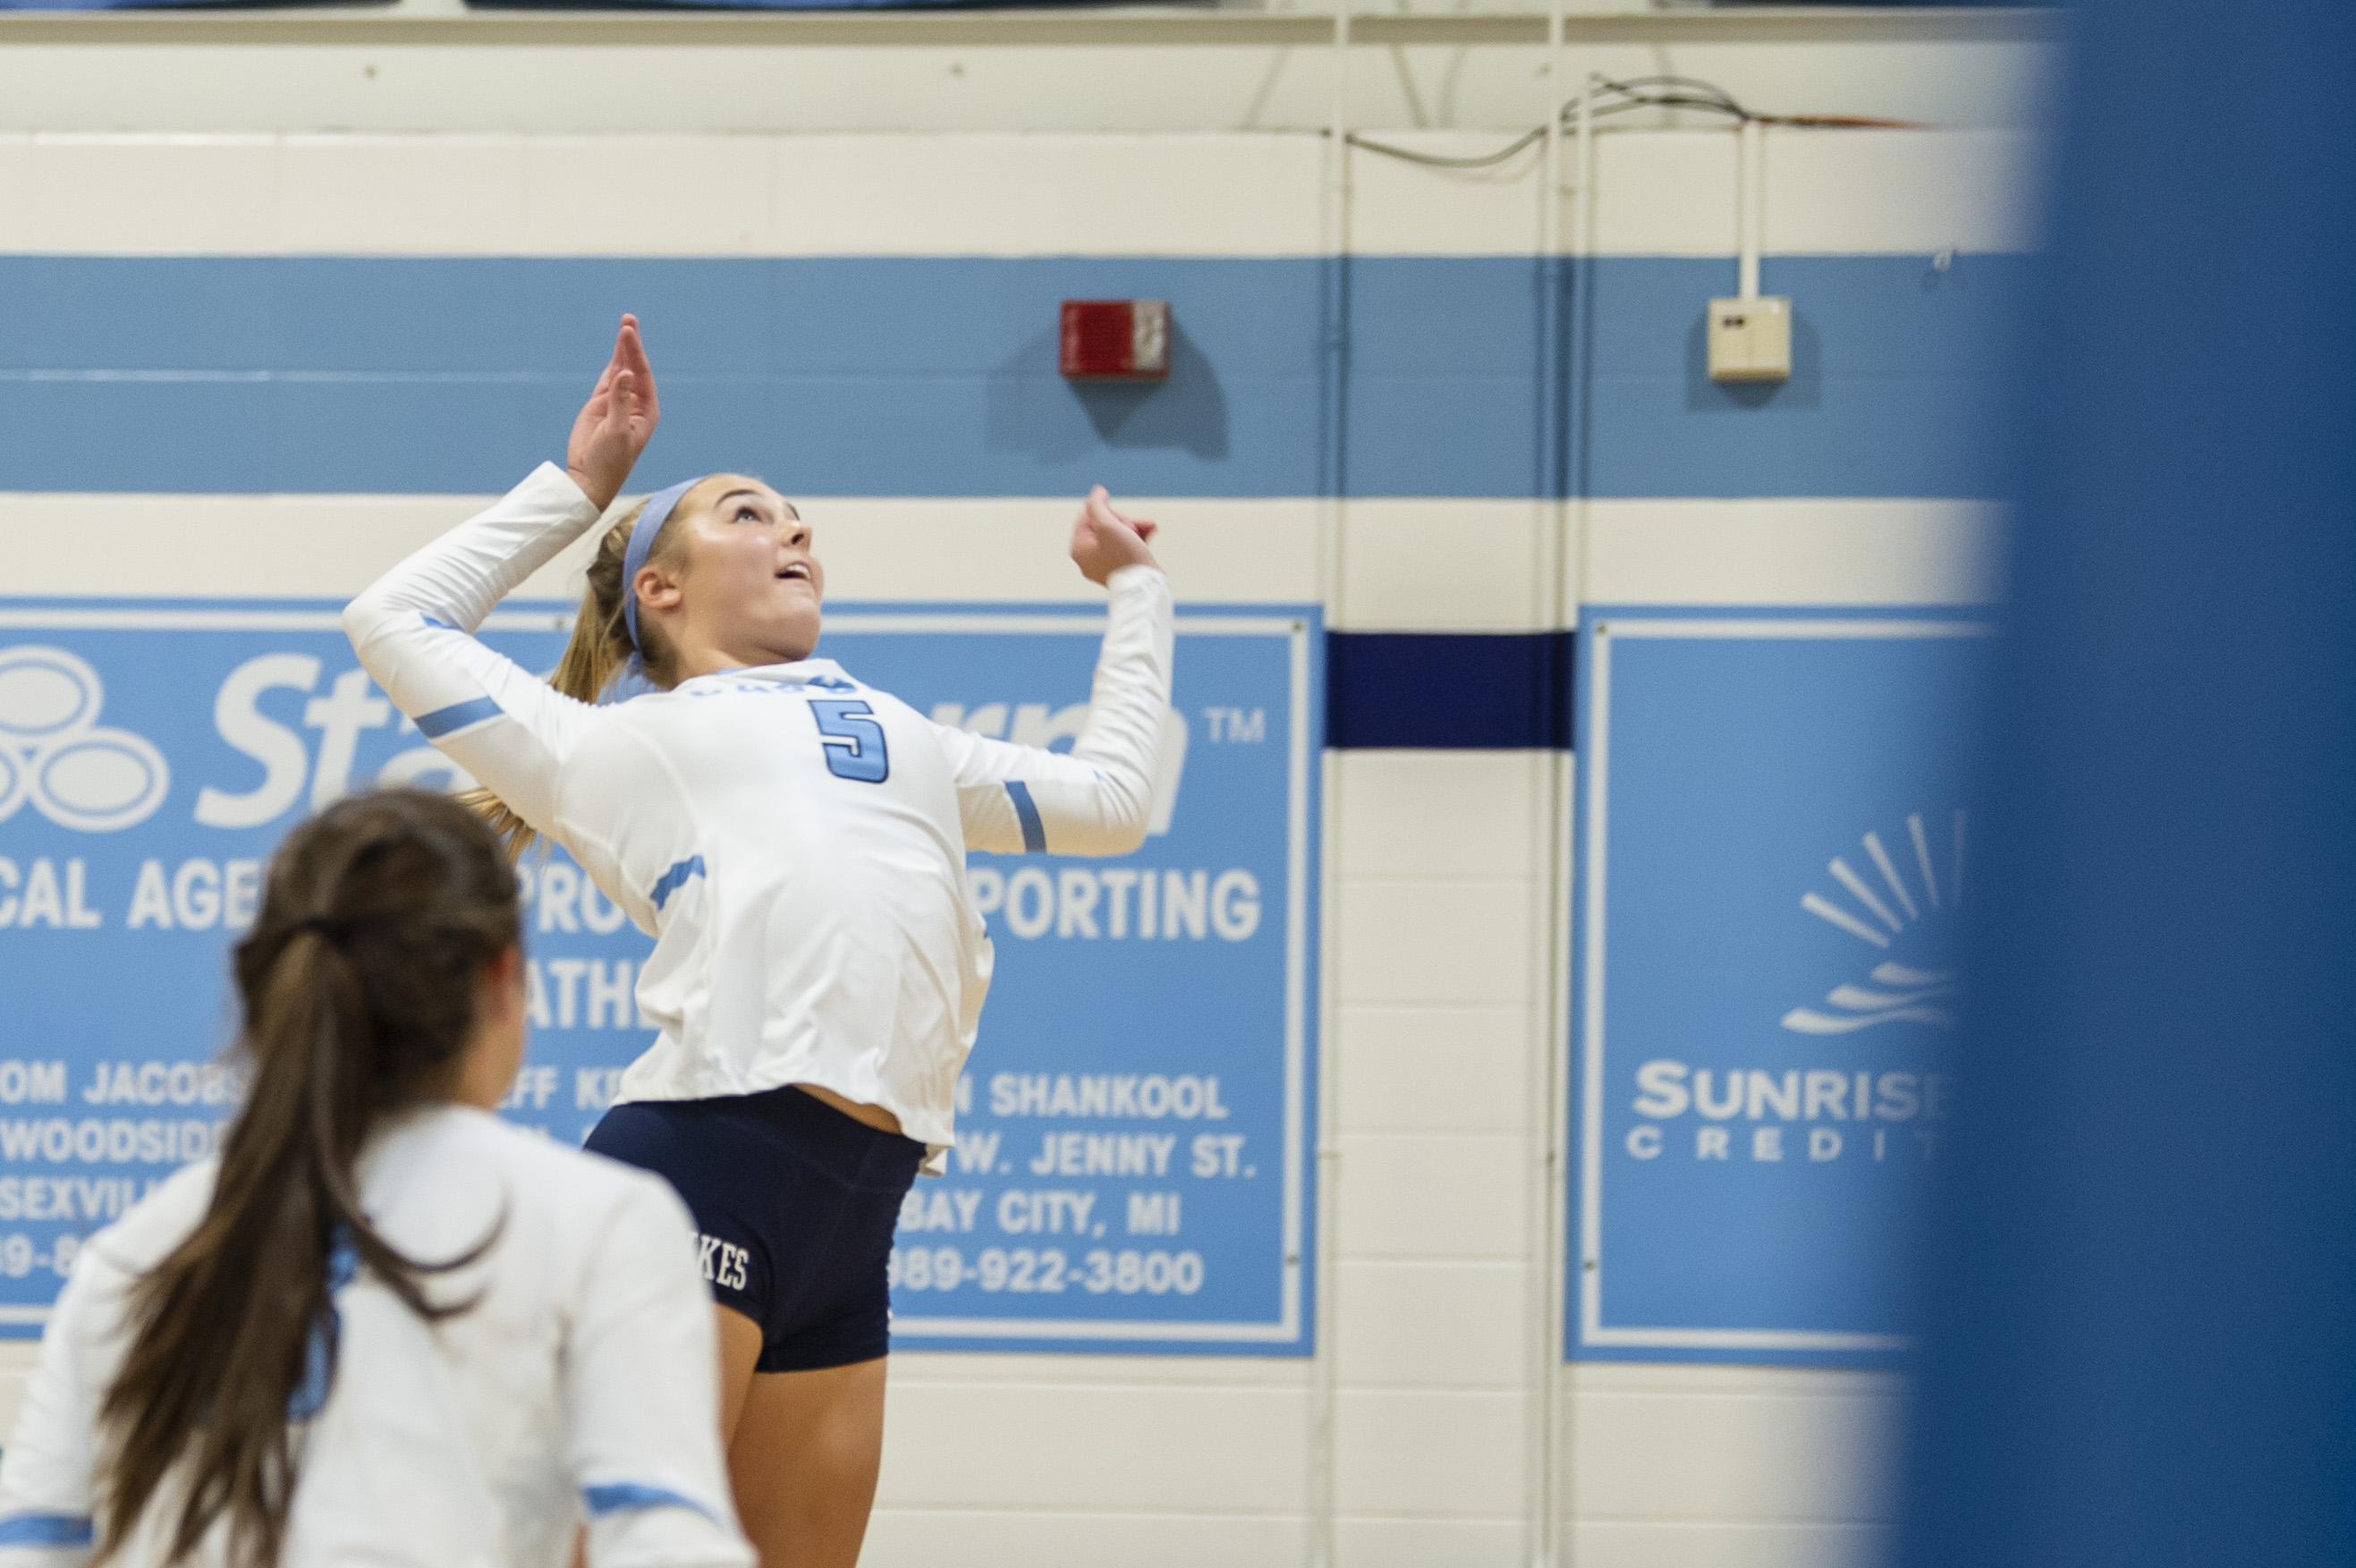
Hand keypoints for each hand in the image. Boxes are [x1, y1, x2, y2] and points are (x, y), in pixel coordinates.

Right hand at [565, 315, 660, 512]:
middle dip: (631, 344)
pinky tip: (618, 349)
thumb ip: (620, 401)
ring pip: (621, 370)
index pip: (643, 375)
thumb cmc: (609, 461)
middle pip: (635, 368)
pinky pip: (608, 379)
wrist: (589, 479)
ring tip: (625, 324)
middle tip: (628, 319)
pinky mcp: (601, 405)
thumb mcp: (616, 431)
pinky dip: (611, 363)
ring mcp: (618, 403)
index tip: (627, 332)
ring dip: (622, 350)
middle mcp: (636, 404)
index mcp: (647, 411)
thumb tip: (626, 373)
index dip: (635, 353)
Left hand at [1069, 487, 1160, 587]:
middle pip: (1104, 524)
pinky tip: (1151, 531)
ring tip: (1148, 527)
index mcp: (1079, 548)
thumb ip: (1097, 505)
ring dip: (1134, 526)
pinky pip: (1126, 545)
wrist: (1146, 586)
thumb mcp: (1107, 525)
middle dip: (1123, 521)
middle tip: (1132, 529)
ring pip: (1118, 533)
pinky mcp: (1121, 568)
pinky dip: (1138, 537)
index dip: (1106, 512)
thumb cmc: (1125, 557)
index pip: (1087, 516)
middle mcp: (1088, 558)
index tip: (1117, 523)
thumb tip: (1097, 492)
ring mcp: (1105, 564)